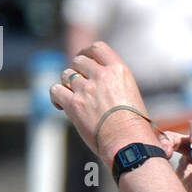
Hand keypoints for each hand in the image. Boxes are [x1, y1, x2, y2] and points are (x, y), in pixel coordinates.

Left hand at [49, 42, 157, 161]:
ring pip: (66, 75)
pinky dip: (56, 97)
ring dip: (67, 84)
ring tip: (72, 97)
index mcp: (119, 70)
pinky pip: (55, 90)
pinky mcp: (73, 104)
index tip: (84, 58)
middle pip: (78, 61)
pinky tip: (61, 106)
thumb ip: (117, 85)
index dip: (87, 52)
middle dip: (76, 70)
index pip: (97, 48)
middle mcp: (102, 75)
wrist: (129, 143)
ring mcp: (86, 88)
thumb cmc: (136, 127)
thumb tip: (110, 94)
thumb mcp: (132, 95)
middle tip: (78, 83)